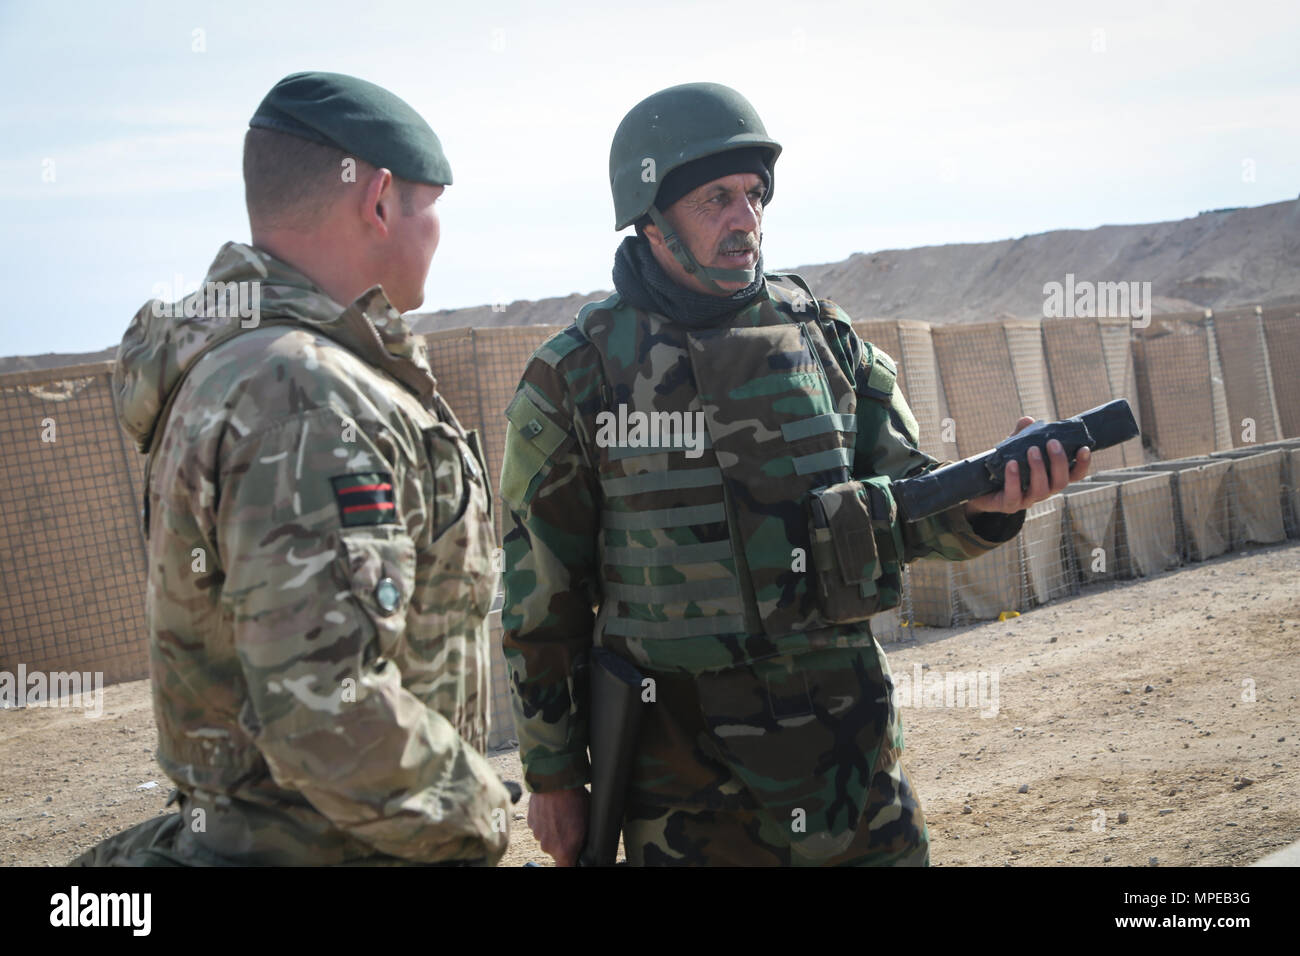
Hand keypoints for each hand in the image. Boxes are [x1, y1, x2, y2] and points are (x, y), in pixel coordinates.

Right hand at [527, 787, 589, 865]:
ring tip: (562, 812)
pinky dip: (545, 820)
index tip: (574, 856)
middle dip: (562, 841)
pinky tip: (553, 807)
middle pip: (556, 850)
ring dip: (553, 829)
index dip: (570, 862)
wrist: (555, 781)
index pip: (565, 867)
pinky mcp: (530, 821)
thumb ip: (581, 841)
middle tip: (571, 824)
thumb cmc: (575, 801)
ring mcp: (537, 834)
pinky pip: (539, 826)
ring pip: (547, 837)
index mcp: (564, 850)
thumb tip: (581, 846)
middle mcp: (548, 846)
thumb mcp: (587, 823)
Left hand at [964, 416, 1090, 515]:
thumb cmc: (1004, 465)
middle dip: (1059, 462)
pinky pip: (1014, 495)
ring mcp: (1027, 500)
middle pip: (1061, 482)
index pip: (1074, 475)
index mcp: (1050, 477)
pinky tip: (1012, 464)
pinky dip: (1014, 479)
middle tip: (1052, 442)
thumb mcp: (1014, 448)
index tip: (1083, 448)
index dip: (1082, 464)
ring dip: (1039, 468)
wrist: (980, 486)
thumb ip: (1022, 434)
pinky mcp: (1009, 505)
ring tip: (1032, 450)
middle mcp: (1043, 490)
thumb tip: (1028, 420)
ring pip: (1041, 490)